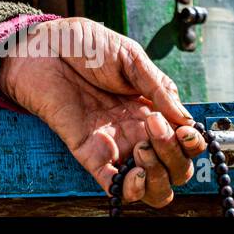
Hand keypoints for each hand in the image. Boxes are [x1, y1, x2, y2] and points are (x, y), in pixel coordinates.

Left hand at [0, 17, 206, 208]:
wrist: (42, 44)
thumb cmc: (82, 44)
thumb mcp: (130, 57)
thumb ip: (158, 87)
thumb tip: (186, 119)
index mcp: (149, 106)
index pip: (183, 140)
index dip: (191, 142)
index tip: (185, 130)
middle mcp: (135, 130)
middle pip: (172, 167)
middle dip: (175, 157)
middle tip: (155, 126)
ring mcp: (113, 142)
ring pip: (148, 184)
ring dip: (156, 177)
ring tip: (143, 149)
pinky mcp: (87, 150)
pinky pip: (111, 183)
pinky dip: (127, 189)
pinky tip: (132, 175)